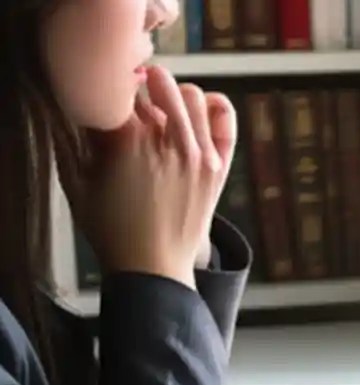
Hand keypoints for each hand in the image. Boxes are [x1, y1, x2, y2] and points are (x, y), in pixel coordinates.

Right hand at [70, 66, 235, 288]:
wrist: (153, 265)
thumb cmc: (112, 228)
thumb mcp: (78, 182)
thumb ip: (76, 141)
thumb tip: (84, 109)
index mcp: (128, 142)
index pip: (120, 92)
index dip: (110, 93)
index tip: (107, 102)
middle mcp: (168, 143)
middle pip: (157, 86)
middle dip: (141, 87)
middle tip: (133, 100)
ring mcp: (199, 153)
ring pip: (191, 95)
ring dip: (174, 93)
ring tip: (162, 106)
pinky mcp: (219, 165)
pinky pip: (225, 117)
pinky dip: (215, 105)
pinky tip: (199, 109)